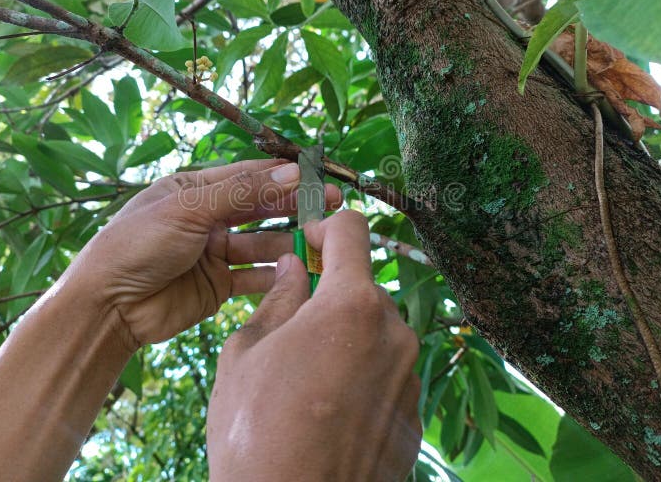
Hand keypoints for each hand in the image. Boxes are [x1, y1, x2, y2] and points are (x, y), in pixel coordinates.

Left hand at [64, 159, 341, 347]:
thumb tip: (291, 173)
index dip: (284, 177)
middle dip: (295, 207)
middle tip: (332, 206)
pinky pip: (255, 277)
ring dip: (289, 242)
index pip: (248, 177)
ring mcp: (214, 253)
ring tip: (320, 242)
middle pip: (260, 209)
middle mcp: (207, 218)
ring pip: (262, 244)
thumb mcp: (188, 209)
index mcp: (194, 190)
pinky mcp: (218, 286)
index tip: (318, 177)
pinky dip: (277, 275)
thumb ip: (241, 193)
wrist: (107, 306)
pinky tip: (300, 273)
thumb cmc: (137, 244)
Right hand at [207, 210, 421, 481]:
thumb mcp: (245, 354)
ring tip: (307, 378)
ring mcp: (410, 377)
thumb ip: (278, 299)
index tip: (307, 242)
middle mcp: (394, 333)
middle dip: (330, 294)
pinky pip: (387, 373)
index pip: (352, 230)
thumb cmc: (256, 434)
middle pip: (363, 287)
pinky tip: (329, 409)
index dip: (325, 227)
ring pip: (377, 331)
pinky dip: (363, 375)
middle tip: (293, 325)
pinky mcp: (415, 415)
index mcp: (351, 306)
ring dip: (347, 337)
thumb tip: (295, 268)